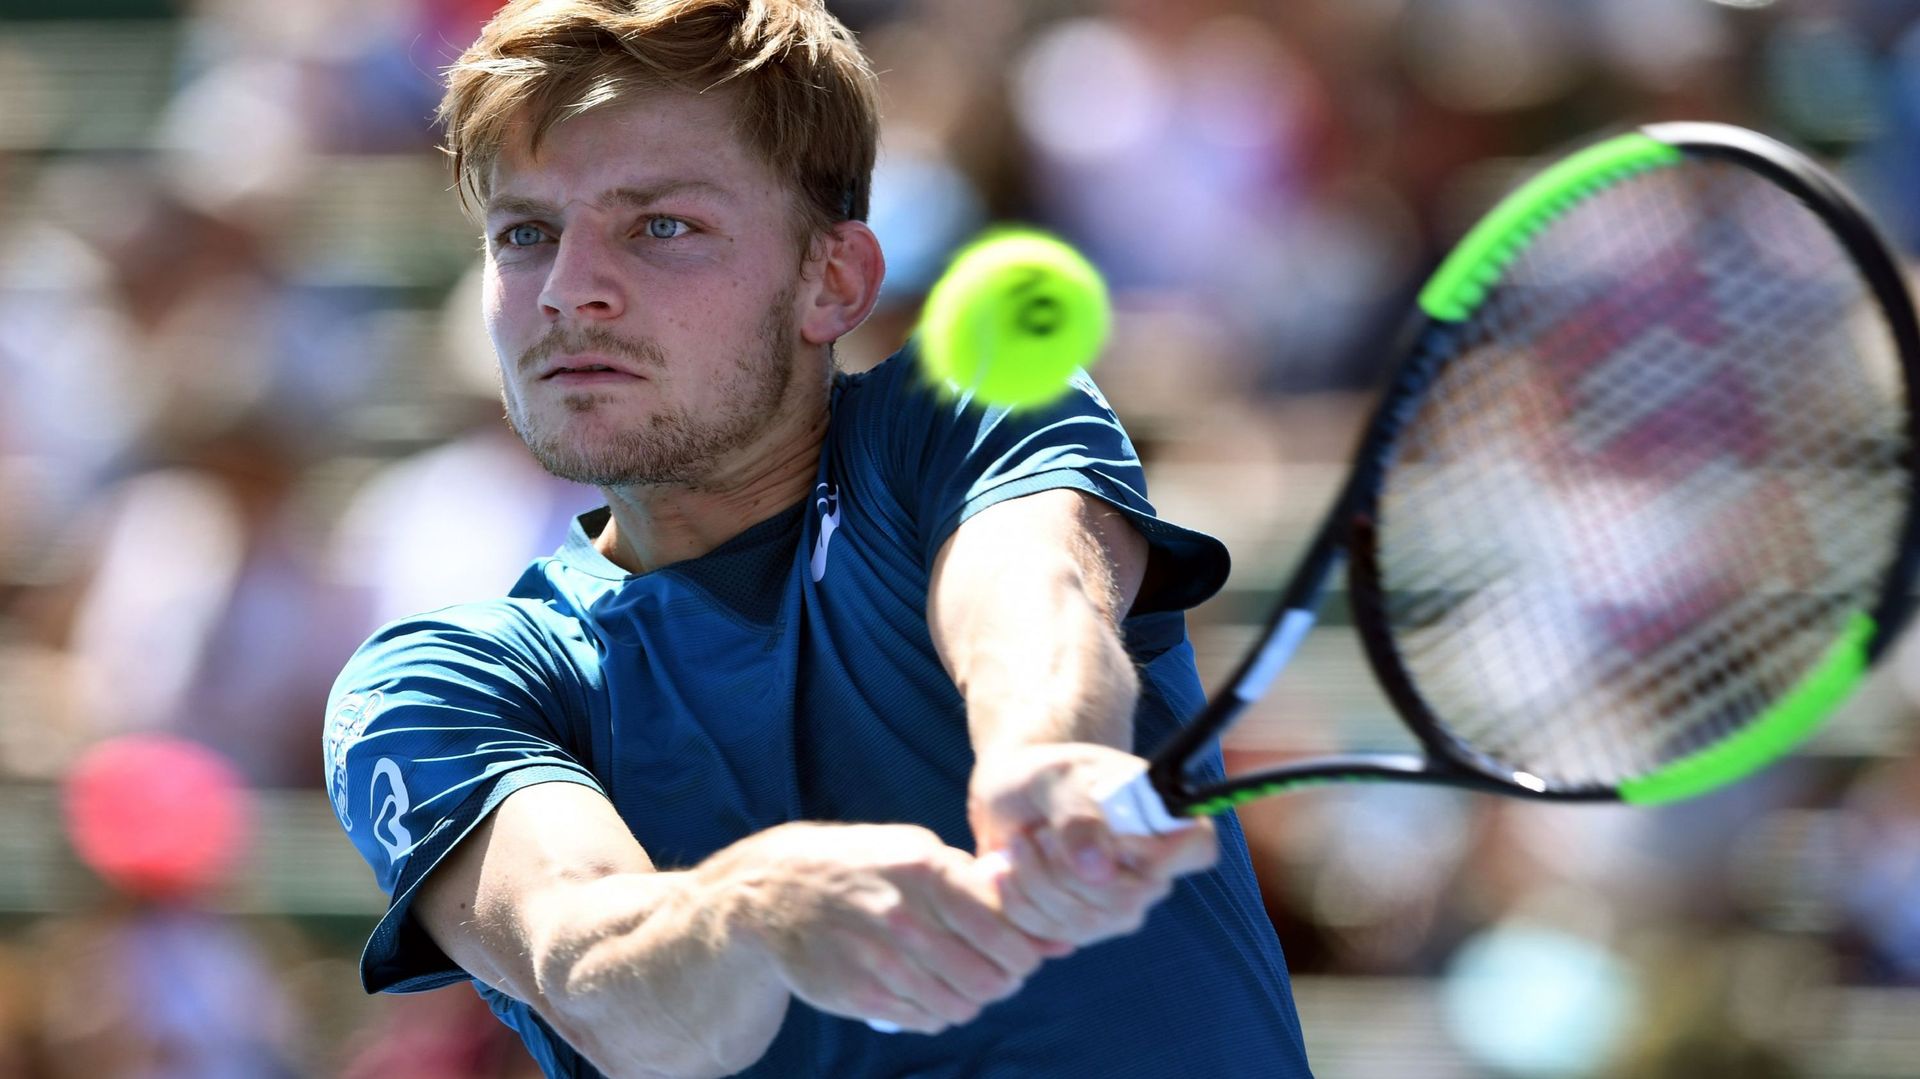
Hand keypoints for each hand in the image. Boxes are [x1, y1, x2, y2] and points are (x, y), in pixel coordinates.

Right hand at [731, 823, 1066, 1034]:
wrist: (771, 893)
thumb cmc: (859, 867)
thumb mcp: (914, 851)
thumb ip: (978, 883)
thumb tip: (1046, 924)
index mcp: (926, 871)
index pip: (1007, 929)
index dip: (1026, 948)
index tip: (1021, 948)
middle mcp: (904, 916)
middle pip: (991, 976)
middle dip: (1006, 979)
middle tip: (996, 970)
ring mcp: (879, 959)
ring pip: (961, 1005)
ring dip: (973, 999)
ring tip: (961, 981)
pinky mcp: (858, 994)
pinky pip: (924, 1019)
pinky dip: (938, 1013)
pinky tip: (928, 992)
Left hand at [969, 743, 1217, 946]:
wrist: (1015, 795)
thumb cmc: (1049, 775)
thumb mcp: (1060, 778)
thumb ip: (1079, 816)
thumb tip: (1099, 871)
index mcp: (1170, 824)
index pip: (1196, 850)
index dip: (1154, 849)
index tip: (1109, 829)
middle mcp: (1155, 874)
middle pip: (1124, 900)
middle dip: (1062, 868)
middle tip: (1035, 833)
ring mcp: (1120, 908)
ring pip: (1082, 923)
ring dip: (1032, 882)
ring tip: (1017, 844)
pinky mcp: (1082, 929)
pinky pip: (1050, 936)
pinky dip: (1015, 902)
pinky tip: (1004, 870)